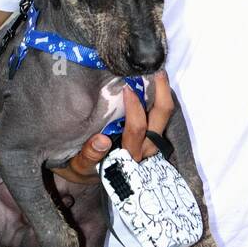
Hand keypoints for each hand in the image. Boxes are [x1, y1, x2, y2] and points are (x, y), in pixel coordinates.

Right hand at [51, 73, 174, 183]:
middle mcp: (147, 148)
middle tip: (156, 71)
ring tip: (157, 72)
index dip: (134, 108)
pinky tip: (153, 81)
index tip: (127, 88)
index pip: (137, 129)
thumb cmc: (88, 167)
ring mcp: (153, 141)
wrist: (98, 175)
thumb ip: (89, 155)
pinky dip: (159, 97)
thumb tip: (102, 140)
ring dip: (163, 93)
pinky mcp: (153, 135)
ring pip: (165, 115)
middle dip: (162, 93)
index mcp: (130, 155)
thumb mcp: (82, 165)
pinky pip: (161, 114)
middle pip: (161, 117)